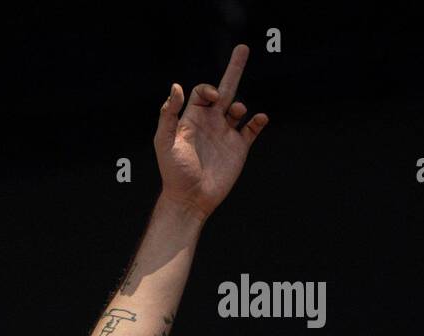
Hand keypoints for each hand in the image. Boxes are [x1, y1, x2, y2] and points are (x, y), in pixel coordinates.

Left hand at [155, 44, 268, 222]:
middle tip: (242, 48)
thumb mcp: (164, 142)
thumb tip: (176, 86)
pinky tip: (259, 118)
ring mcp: (225, 135)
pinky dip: (259, 121)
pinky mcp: (238, 148)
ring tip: (236, 112)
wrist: (190, 199)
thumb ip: (168, 115)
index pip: (202, 93)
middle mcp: (209, 124)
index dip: (208, 89)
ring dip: (240, 105)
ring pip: (238, 108)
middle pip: (223, 90)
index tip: (213, 97)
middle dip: (233, 69)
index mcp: (191, 120)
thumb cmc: (174, 172)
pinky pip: (252, 129)